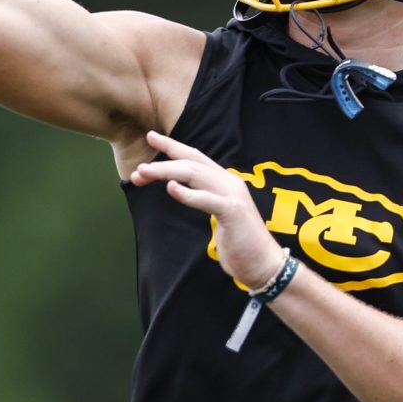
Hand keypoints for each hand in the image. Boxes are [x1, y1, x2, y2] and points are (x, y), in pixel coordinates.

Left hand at [128, 131, 285, 289]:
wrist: (264, 264)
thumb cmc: (240, 243)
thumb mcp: (220, 214)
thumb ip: (205, 198)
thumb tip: (181, 190)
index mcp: (226, 182)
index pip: (196, 157)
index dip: (173, 146)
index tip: (151, 137)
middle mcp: (229, 183)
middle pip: (191, 163)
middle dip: (162, 162)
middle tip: (139, 169)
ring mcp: (232, 195)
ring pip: (194, 175)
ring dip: (166, 173)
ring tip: (145, 174)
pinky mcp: (233, 212)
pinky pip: (206, 199)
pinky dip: (187, 193)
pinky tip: (170, 188)